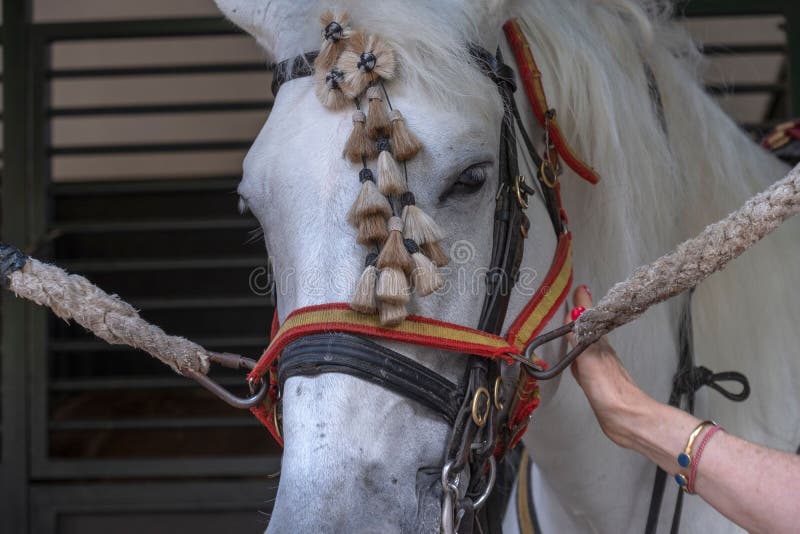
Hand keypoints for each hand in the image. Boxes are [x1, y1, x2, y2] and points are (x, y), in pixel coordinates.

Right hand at [565, 286, 652, 447]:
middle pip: (587, 331)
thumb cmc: (609, 388)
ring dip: (578, 336)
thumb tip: (576, 304)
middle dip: (579, 318)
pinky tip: (574, 361)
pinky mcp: (596, 385)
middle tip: (573, 303)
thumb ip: (581, 333)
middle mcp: (600, 354)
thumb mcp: (590, 356)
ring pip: (585, 346)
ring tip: (570, 328)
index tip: (579, 289)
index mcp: (599, 345)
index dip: (581, 305)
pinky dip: (576, 356)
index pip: (587, 319)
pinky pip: (582, 364)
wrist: (625, 419)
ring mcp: (598, 369)